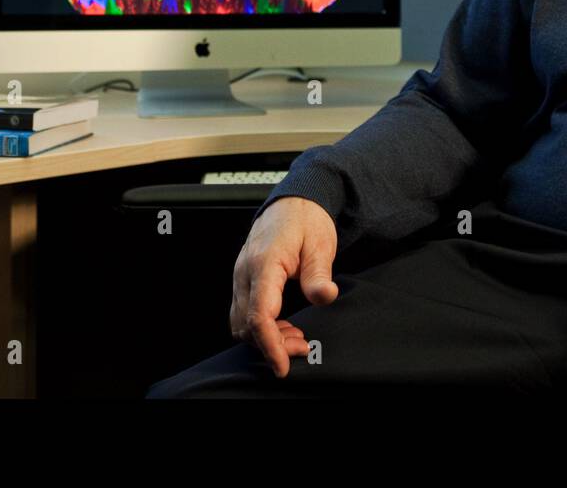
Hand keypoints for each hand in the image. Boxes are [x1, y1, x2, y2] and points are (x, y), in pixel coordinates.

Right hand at [228, 196, 339, 377]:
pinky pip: (243, 311)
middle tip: (302, 346)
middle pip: (246, 325)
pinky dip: (260, 326)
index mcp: (264, 265)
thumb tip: (325, 296)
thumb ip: (319, 274)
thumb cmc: (306, 220)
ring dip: (265, 337)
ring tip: (295, 337)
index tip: (283, 365)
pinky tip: (283, 325)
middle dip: (271, 344)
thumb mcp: (320, 244)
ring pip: (240, 322)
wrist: (294, 202)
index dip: (270, 345)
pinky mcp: (244, 279)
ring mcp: (241, 276)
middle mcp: (245, 272)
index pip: (259, 316)